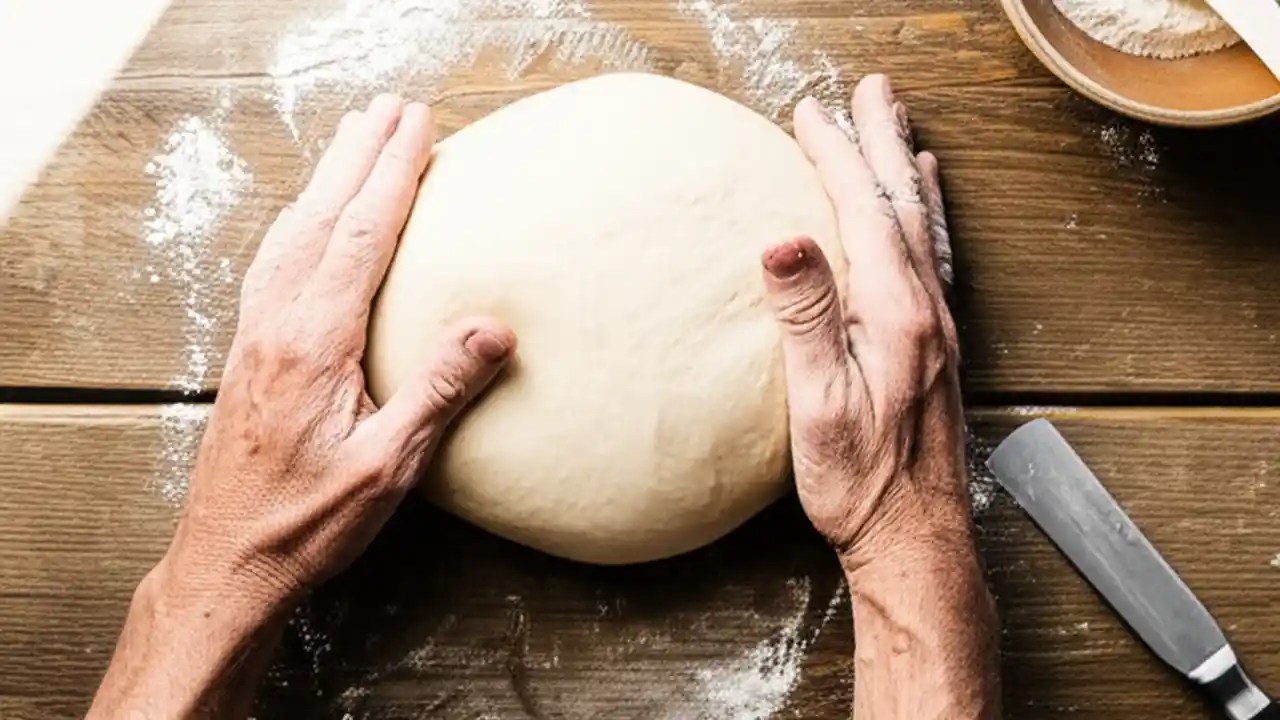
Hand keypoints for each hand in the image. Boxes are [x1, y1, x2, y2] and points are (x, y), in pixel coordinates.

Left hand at [163, 94, 514, 612]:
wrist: (227, 563)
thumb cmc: (308, 524)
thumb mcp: (388, 467)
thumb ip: (439, 391)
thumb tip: (493, 328)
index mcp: (314, 343)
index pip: (360, 236)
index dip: (393, 175)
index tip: (419, 127)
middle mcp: (277, 325)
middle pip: (322, 216)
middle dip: (361, 155)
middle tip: (392, 107)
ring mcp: (256, 335)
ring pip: (292, 233)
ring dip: (328, 178)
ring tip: (355, 139)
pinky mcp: (249, 352)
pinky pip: (275, 262)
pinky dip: (300, 220)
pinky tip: (308, 219)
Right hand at [764, 75, 965, 569]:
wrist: (915, 540)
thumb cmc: (861, 483)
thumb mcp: (819, 404)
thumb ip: (806, 317)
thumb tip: (783, 240)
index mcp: (895, 315)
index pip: (862, 213)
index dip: (835, 157)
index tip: (810, 115)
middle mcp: (926, 312)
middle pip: (903, 206)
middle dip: (883, 142)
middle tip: (873, 92)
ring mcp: (937, 330)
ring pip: (924, 228)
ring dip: (908, 173)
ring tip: (902, 133)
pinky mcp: (935, 350)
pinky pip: (935, 261)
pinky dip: (927, 221)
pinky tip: (924, 218)